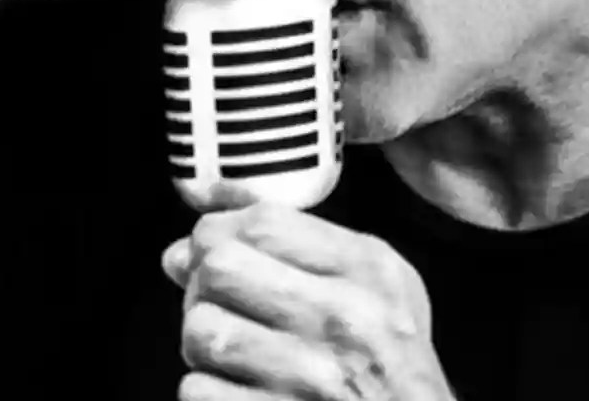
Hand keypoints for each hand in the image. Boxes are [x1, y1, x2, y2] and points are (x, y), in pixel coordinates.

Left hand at [161, 185, 455, 399]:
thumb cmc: (391, 357)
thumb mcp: (377, 278)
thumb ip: (302, 233)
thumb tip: (206, 206)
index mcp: (366, 271)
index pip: (263, 223)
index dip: (217, 228)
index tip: (209, 243)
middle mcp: (342, 319)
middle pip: (220, 268)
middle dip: (204, 282)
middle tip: (217, 297)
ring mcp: (310, 377)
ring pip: (202, 330)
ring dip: (203, 339)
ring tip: (231, 344)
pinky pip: (197, 389)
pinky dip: (206, 386)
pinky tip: (237, 384)